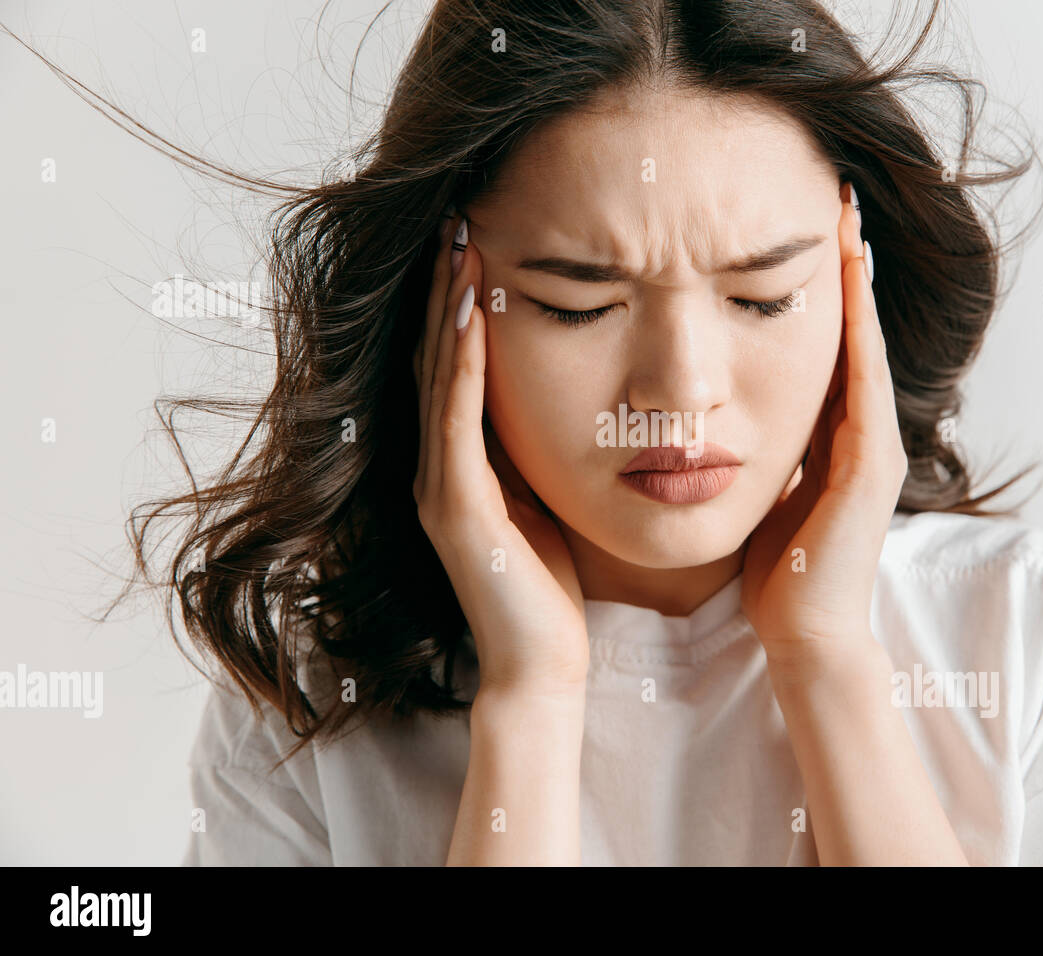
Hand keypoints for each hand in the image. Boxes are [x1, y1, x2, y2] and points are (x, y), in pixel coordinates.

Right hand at [413, 213, 589, 697]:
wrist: (543, 664)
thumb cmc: (558, 586)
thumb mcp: (552, 497)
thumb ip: (548, 448)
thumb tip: (582, 394)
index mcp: (463, 463)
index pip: (458, 366)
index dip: (460, 302)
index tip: (480, 240)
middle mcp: (439, 466)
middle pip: (438, 359)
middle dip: (446, 288)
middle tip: (459, 218)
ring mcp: (439, 486)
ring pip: (439, 380)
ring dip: (447, 310)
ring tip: (459, 246)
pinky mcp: (453, 509)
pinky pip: (456, 424)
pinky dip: (462, 368)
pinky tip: (468, 318)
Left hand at [740, 183, 906, 666]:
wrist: (804, 634)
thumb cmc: (779, 573)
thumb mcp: (763, 492)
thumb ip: (757, 451)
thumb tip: (716, 416)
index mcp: (831, 435)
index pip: (828, 343)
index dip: (820, 286)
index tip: (803, 224)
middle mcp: (862, 431)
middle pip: (852, 330)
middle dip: (846, 265)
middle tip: (836, 194)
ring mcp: (873, 446)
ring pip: (866, 345)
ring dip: (857, 283)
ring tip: (847, 220)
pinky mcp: (870, 466)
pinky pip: (863, 383)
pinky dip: (858, 331)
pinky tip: (849, 283)